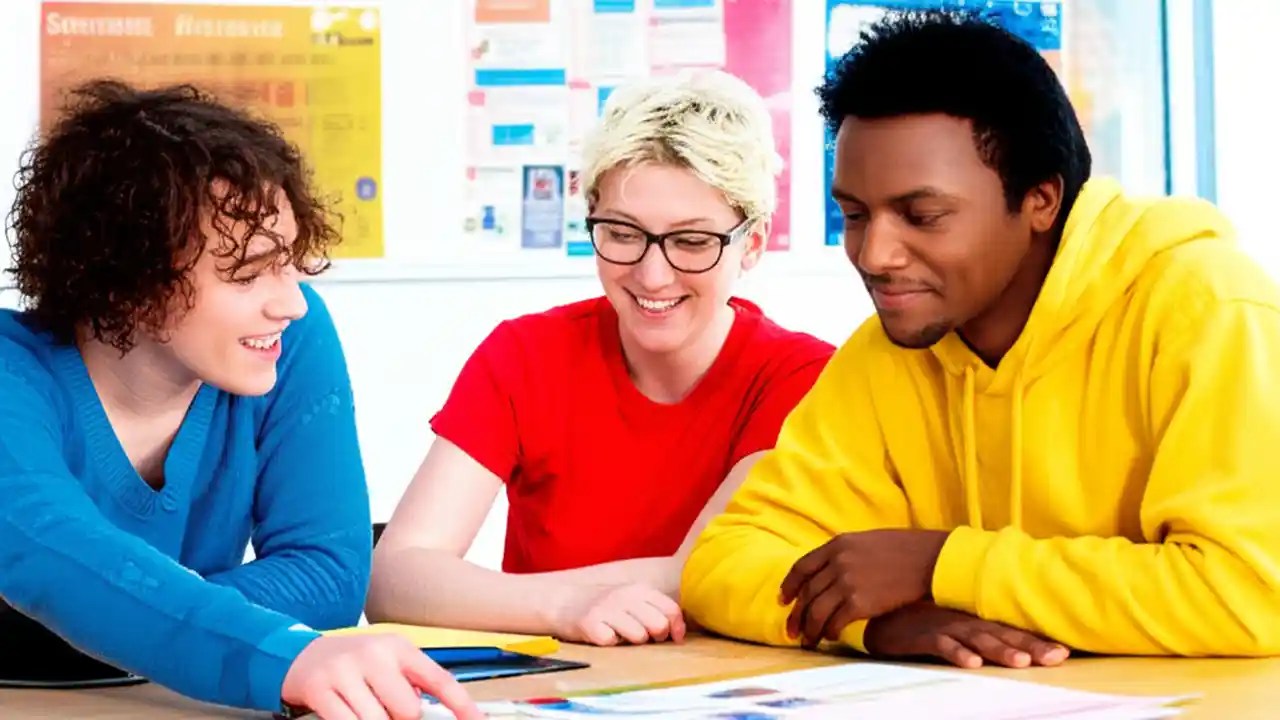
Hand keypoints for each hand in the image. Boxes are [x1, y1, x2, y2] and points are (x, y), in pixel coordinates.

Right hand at [280, 634, 482, 719]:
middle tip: (387, 710)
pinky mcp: (321, 689)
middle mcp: (374, 655)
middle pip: (407, 710)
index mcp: (398, 647)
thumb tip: (430, 711)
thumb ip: (411, 683)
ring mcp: (346, 671)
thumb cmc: (354, 663)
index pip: (439, 679)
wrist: (302, 655)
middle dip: (401, 719)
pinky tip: (349, 715)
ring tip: (365, 709)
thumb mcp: (387, 662)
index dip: (462, 705)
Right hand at [551, 583, 686, 645]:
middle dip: (656, 637)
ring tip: (620, 634)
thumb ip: (655, 610)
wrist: (563, 601)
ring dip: (631, 642)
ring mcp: (606, 609)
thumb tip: (680, 633)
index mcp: (639, 589)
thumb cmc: (605, 605)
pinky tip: (603, 635)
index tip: (673, 638)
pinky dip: (610, 643)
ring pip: (638, 636)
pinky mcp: (590, 624)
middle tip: (644, 637)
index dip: (677, 628)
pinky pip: (612, 642)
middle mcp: (624, 595)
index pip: (671, 609)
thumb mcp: (631, 599)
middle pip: (658, 625)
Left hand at [780, 529, 948, 645]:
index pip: (802, 567)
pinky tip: (832, 637)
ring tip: (809, 641)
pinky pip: (835, 622)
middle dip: (796, 615)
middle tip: (791, 631)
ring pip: (817, 611)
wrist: (930, 559)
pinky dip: (830, 632)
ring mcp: (847, 582)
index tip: (783, 600)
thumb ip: (845, 554)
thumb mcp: (867, 541)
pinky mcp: (860, 603)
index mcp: (837, 545)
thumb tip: (829, 573)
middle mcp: (837, 562)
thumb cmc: (904, 550)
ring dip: (810, 630)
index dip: (790, 586)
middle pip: (807, 593)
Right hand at [865, 603, 1069, 668]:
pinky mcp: (922, 635)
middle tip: (1056, 657)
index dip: (1036, 640)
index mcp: (974, 620)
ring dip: (999, 650)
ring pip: (977, 640)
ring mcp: (944, 627)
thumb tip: (1010, 643)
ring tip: (1020, 662)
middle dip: (1029, 647)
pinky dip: (956, 653)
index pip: (1011, 630)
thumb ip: (978, 629)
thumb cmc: (920, 617)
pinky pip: (941, 645)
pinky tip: (971, 663)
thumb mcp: (952, 622)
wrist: (879, 609)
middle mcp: (965, 622)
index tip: (1064, 652)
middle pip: (1002, 635)